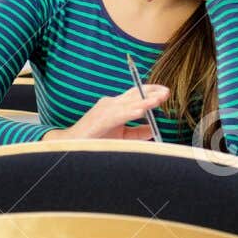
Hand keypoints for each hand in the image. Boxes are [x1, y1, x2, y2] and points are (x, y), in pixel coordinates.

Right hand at [44, 85, 168, 140]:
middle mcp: (110, 104)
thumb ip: (137, 132)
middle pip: (135, 94)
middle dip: (152, 92)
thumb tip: (154, 129)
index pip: (135, 94)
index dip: (150, 91)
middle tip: (167, 92)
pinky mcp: (100, 120)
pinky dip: (130, 112)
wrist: (70, 145)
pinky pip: (118, 115)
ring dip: (145, 101)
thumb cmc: (95, 140)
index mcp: (115, 105)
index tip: (164, 92)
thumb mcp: (121, 135)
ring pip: (129, 103)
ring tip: (159, 99)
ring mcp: (105, 110)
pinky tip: (141, 112)